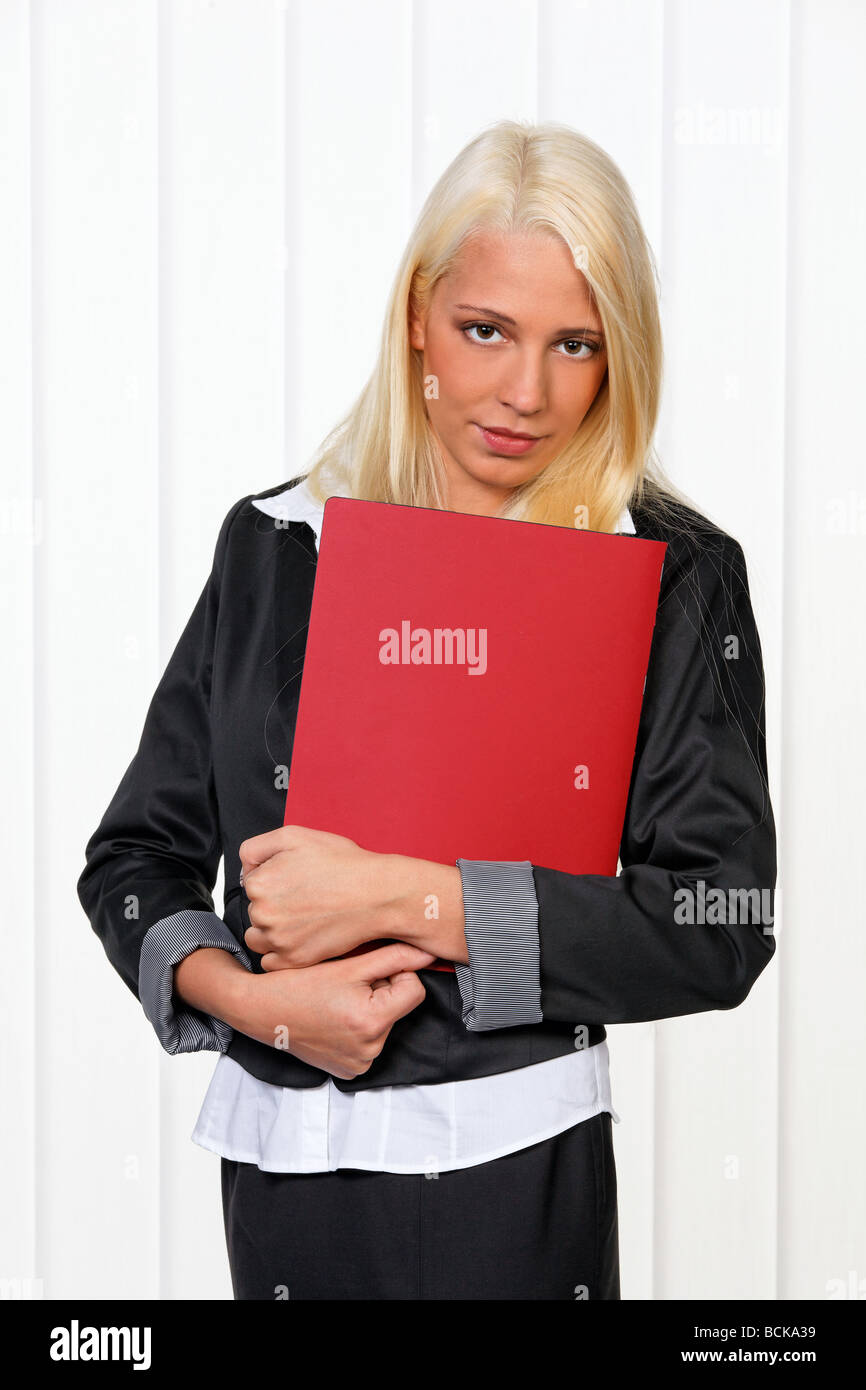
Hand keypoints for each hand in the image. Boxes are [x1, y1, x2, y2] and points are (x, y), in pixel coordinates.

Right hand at [233, 941, 436, 1079]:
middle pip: (398, 1008)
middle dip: (381, 991)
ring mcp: (360, 1065)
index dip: (396, 973)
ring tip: (337, 1001)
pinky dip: (358, 1028)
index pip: (414, 990)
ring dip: (370, 1008)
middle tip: (347, 984)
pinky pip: (370, 1042)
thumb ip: (394, 956)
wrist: (261, 1010)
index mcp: (372, 1022)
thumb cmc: (300, 984)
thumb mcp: (349, 965)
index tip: (369, 969)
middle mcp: (370, 1050)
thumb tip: (429, 951)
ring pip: (385, 1023)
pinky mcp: (350, 1072)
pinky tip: (334, 1018)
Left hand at [239, 824, 468, 967]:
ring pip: (257, 937)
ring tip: (302, 919)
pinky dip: (281, 953)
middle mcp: (262, 914)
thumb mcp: (296, 836)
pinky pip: (270, 961)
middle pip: (254, 910)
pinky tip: (301, 938)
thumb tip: (244, 868)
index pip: (251, 882)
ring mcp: (278, 940)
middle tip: (305, 898)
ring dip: (272, 930)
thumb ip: (257, 847)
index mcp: (259, 883)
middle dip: (273, 904)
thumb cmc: (342, 864)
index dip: (274, 877)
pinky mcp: (294, 960)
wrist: (377, 894)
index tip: (296, 879)